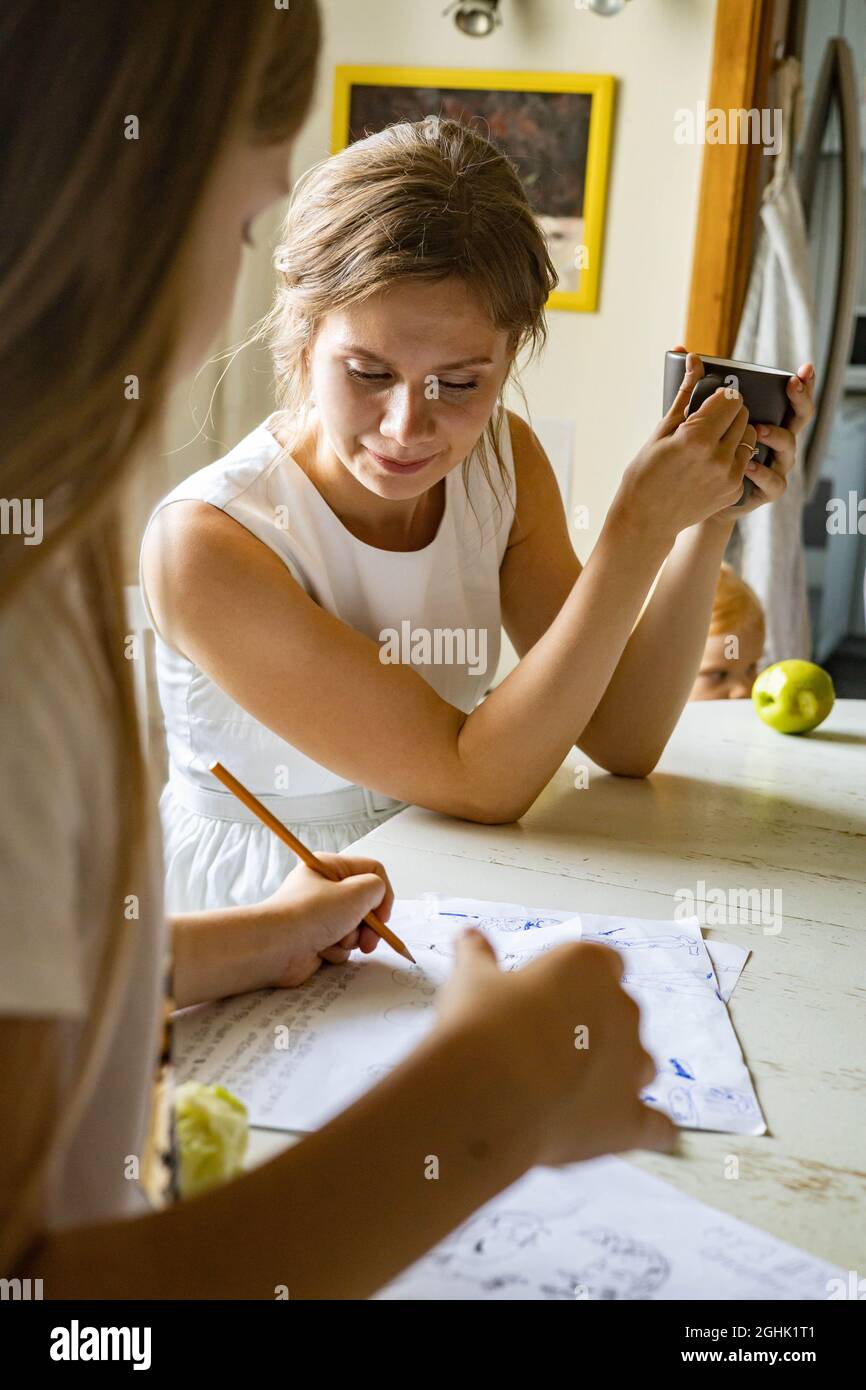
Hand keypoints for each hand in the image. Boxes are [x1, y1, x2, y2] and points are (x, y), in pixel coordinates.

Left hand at [262, 853, 393, 986]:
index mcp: (329, 867)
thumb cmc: (310, 914)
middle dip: (370, 925)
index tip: (383, 915)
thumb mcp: (355, 892)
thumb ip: (377, 888)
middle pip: (365, 904)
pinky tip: (321, 950)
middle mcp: (324, 889)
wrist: (276, 947)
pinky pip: (341, 945)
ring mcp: (320, 915)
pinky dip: (336, 950)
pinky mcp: (316, 938)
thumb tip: (377, 899)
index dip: (383, 894)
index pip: (371, 872)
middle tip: (369, 940)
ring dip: (351, 938)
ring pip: (355, 928)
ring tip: (335, 940)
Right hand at [436, 929, 675, 1164]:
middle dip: (594, 1030)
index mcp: (588, 967)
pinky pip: (656, 1127)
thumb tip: (469, 938)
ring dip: (615, 1074)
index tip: (551, 996)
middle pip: (622, 1015)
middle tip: (545, 1047)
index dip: (579, 983)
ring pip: (639, 1066)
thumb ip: (478, 957)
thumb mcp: (471, 980)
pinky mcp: (629, 1119)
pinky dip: (647, 1129)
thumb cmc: (482, 1025)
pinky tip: (628, 1131)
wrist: (487, 1092)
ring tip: (569, 1090)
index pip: (604, 964)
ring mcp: (632, 1067)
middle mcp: (622, 1010)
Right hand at [613, 350, 755, 542]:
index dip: (720, 396)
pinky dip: (733, 455)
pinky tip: (710, 463)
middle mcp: (718, 457)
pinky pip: (745, 459)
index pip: (730, 399)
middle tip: (709, 420)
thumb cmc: (646, 473)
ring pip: (749, 435)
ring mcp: (729, 476)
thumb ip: (685, 394)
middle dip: (729, 412)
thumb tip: (694, 359)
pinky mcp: (734, 489)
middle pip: (743, 414)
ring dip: (736, 432)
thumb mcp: (661, 430)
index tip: (709, 401)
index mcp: (697, 437)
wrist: (646, 520)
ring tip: (712, 441)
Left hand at [704, 354, 816, 521]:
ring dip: (776, 434)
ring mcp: (774, 465)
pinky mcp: (766, 491)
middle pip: (799, 418)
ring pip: (788, 447)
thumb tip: (681, 351)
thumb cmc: (696, 453)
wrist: (691, 498)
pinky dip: (763, 472)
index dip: (801, 383)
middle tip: (791, 385)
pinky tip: (748, 465)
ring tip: (758, 428)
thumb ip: (692, 387)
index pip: (791, 398)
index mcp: (766, 419)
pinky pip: (774, 482)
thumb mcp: (692, 420)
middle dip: (800, 399)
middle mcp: (775, 440)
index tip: (802, 369)